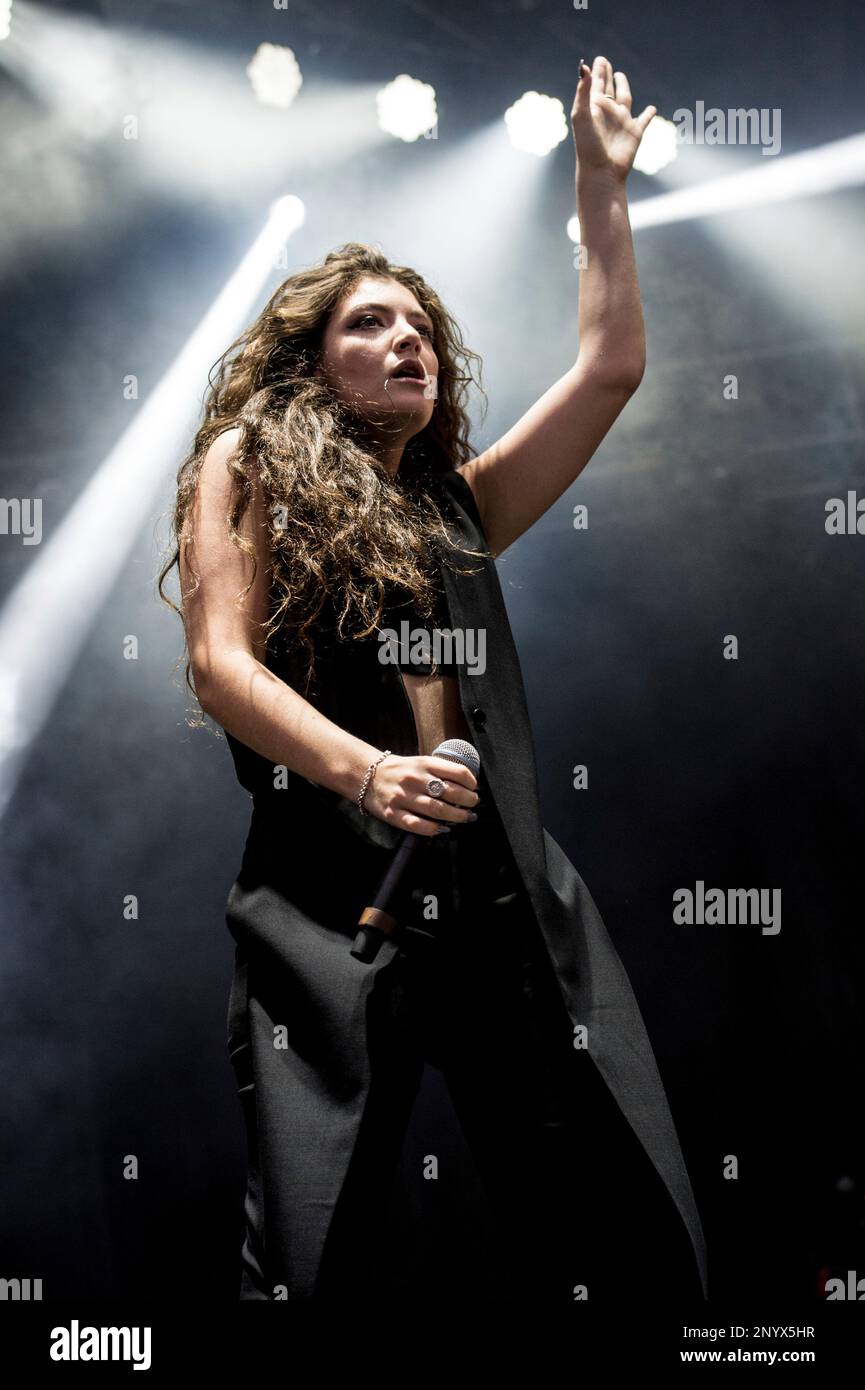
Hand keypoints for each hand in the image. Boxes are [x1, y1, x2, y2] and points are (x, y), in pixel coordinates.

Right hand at [362, 753, 479, 835]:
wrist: (366, 774)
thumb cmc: (399, 770)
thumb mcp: (419, 762)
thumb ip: (440, 771)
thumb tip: (466, 785)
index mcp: (423, 764)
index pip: (456, 772)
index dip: (470, 782)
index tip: (474, 788)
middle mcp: (414, 780)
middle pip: (450, 793)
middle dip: (468, 801)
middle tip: (473, 804)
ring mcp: (403, 798)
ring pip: (437, 810)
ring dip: (456, 816)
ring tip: (465, 817)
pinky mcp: (393, 814)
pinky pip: (417, 825)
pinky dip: (433, 829)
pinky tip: (442, 829)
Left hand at [571, 55, 656, 182]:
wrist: (601, 172)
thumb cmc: (588, 146)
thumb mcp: (582, 115)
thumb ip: (584, 91)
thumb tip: (585, 67)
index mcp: (595, 107)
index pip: (596, 83)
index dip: (598, 71)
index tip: (598, 59)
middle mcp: (609, 112)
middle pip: (609, 88)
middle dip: (608, 75)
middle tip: (605, 61)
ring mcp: (622, 122)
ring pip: (625, 99)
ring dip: (623, 86)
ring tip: (621, 75)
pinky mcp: (635, 133)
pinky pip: (644, 120)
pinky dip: (649, 114)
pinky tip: (652, 109)